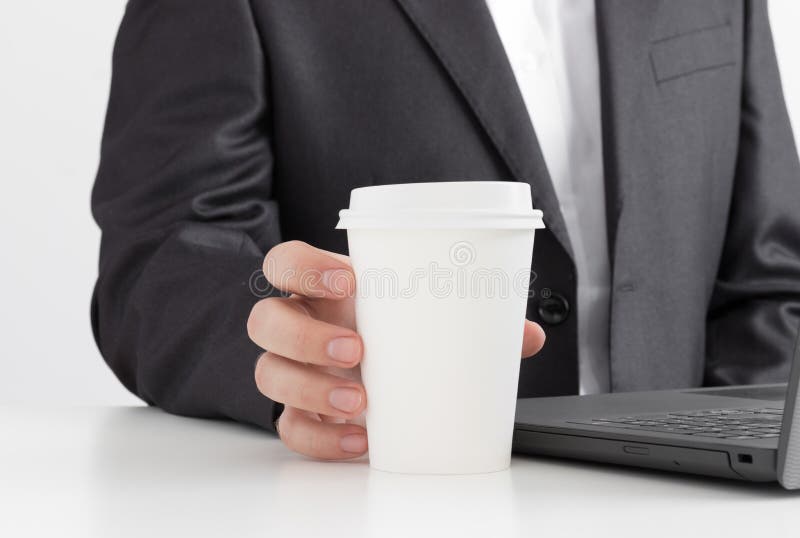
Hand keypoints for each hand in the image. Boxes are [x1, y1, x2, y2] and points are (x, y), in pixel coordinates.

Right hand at [248, 240, 546, 460]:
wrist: (376, 375)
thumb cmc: (394, 333)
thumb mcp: (424, 317)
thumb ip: (470, 320)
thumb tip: (527, 335)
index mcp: (321, 290)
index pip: (285, 262)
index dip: (303, 267)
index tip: (349, 282)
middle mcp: (298, 326)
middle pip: (266, 321)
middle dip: (305, 335)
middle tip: (357, 348)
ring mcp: (293, 371)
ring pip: (268, 373)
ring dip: (309, 386)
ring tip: (359, 399)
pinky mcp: (299, 414)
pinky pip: (290, 428)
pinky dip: (322, 437)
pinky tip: (360, 438)